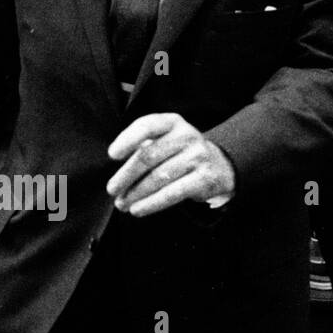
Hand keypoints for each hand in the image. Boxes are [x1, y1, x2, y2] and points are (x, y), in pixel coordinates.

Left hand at [107, 113, 235, 215]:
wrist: (219, 165)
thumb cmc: (181, 153)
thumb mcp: (166, 140)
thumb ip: (143, 148)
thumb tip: (119, 174)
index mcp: (172, 123)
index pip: (147, 126)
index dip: (127, 139)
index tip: (113, 155)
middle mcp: (186, 136)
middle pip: (149, 156)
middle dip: (126, 175)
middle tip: (112, 189)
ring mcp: (197, 156)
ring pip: (158, 178)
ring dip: (135, 193)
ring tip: (122, 203)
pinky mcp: (204, 178)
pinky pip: (172, 193)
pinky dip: (151, 203)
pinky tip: (138, 209)